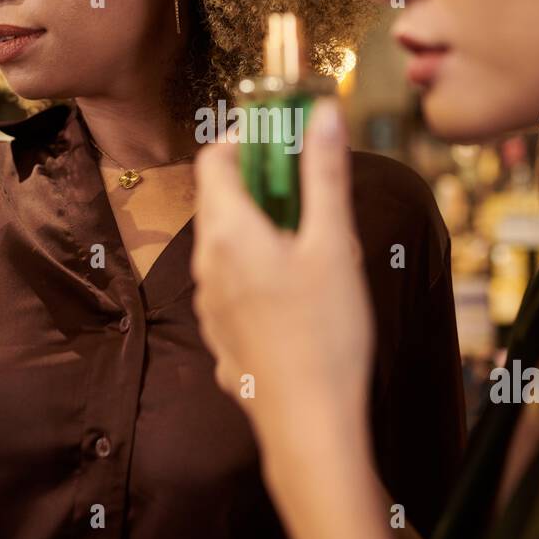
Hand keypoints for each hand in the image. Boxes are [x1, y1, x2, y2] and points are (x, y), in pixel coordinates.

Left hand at [192, 99, 375, 447]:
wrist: (310, 425)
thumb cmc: (325, 334)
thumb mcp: (333, 245)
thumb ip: (324, 175)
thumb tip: (321, 114)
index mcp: (228, 232)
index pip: (215, 158)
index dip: (247, 137)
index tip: (285, 135)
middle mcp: (206, 263)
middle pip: (219, 198)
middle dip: (260, 180)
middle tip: (308, 183)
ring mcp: (209, 303)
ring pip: (225, 242)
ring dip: (260, 225)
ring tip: (310, 238)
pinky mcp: (221, 334)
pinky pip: (232, 282)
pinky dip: (257, 266)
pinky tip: (298, 291)